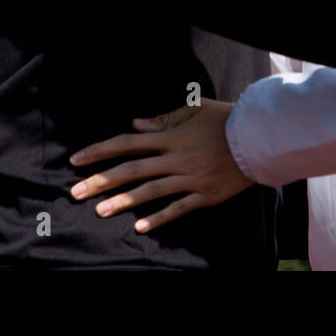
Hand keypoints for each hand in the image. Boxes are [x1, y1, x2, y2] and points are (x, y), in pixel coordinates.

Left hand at [68, 98, 252, 232]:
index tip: (77, 160)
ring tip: (100, 210)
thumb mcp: (196, 109)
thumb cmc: (227, 119)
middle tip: (76, 192)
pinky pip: (179, 207)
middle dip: (101, 180)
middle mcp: (176, 158)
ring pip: (150, 191)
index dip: (100, 151)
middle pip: (132, 169)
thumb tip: (135, 126)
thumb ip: (165, 119)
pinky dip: (159, 217)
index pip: (128, 143)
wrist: (259, 137)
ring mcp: (190, 178)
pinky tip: (140, 226)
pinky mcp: (205, 194)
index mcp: (172, 136)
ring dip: (123, 201)